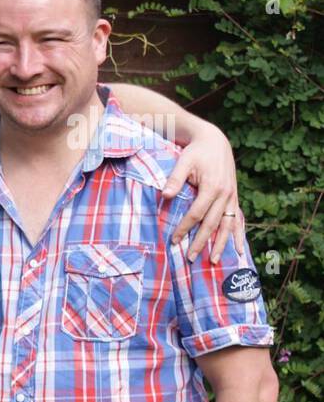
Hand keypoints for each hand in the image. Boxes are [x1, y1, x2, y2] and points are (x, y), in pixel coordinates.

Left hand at [162, 125, 242, 260]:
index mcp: (212, 186)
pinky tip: (237, 249)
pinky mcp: (234, 197)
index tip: (174, 240)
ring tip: (214, 261)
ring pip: (227, 225)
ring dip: (220, 244)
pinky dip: (237, 234)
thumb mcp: (183, 161)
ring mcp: (232, 196)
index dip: (185, 228)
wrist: (214, 141)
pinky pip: (237, 219)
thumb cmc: (196, 152)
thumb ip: (175, 179)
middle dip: (201, 242)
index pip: (196, 214)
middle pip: (212, 224)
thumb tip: (164, 195)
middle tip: (190, 258)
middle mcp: (225, 194)